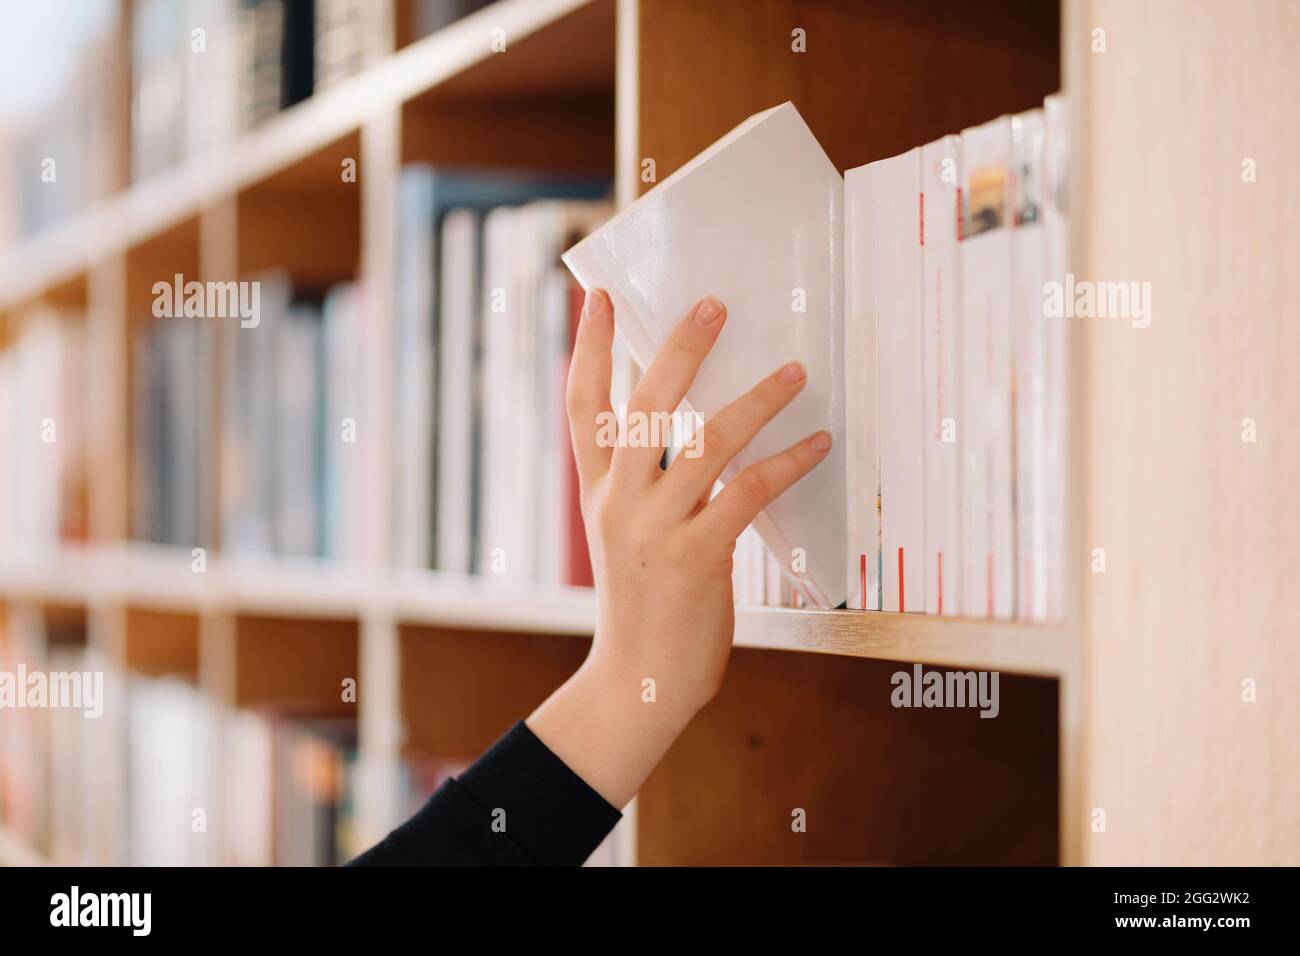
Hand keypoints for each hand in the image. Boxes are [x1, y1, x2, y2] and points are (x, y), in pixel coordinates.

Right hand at [527, 289, 831, 808]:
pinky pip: (748, 491)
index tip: (599, 296)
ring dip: (756, 399)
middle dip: (680, 349)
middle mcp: (619, 502)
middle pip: (645, 407)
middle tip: (714, 305)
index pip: (582, 405)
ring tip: (794, 370)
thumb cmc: (642, 605)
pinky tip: (816, 442)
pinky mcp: (697, 557)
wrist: (637, 682)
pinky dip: (788, 461)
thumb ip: (646, 484)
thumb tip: (694, 428)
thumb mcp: (625, 536)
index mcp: (597, 492)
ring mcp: (655, 529)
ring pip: (706, 441)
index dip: (590, 347)